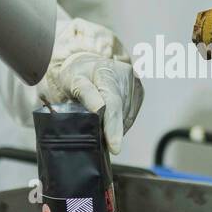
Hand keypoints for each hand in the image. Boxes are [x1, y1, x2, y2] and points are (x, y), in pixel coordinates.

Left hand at [37, 19, 143, 153]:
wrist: (87, 64)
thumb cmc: (76, 75)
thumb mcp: (71, 82)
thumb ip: (84, 95)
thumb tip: (98, 111)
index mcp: (105, 69)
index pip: (111, 102)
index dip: (113, 125)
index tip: (115, 147)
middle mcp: (124, 73)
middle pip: (121, 111)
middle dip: (112, 130)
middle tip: (100, 142)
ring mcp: (134, 81)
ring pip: (128, 115)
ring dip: (117, 127)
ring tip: (104, 130)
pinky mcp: (139, 89)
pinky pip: (132, 114)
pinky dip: (121, 123)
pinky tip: (111, 124)